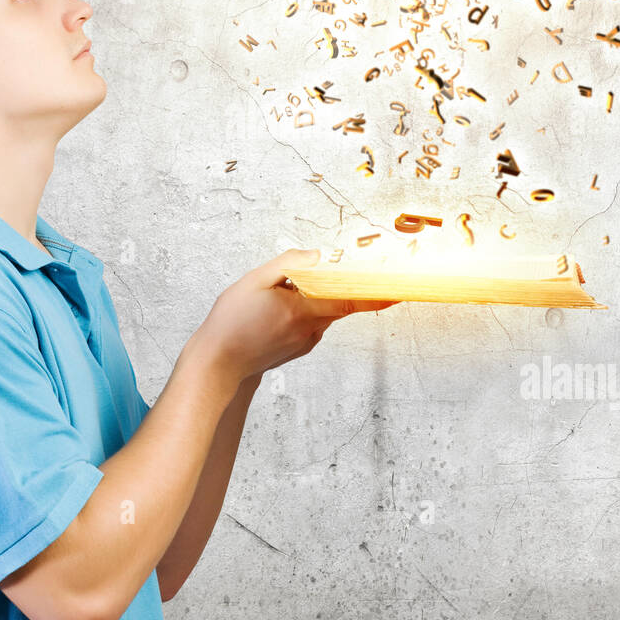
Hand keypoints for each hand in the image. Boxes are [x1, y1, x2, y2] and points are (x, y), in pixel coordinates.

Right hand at [189, 249, 397, 389]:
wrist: (217, 364)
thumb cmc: (231, 323)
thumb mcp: (254, 282)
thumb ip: (288, 264)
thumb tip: (317, 255)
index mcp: (303, 311)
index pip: (351, 300)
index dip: (379, 294)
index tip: (401, 289)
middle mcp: (310, 330)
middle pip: (336, 301)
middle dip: (332, 285)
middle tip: (312, 275)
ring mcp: (305, 342)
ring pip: (320, 310)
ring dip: (308, 297)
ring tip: (270, 298)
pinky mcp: (298, 348)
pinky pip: (309, 321)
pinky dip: (300, 310)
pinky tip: (271, 311)